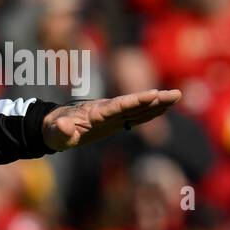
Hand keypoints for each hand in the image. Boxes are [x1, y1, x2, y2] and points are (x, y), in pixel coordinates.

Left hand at [41, 89, 180, 151]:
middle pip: (134, 104)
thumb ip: (59, 131)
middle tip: (176, 94)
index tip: (153, 94)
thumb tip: (62, 126)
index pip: (119, 106)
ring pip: (138, 108)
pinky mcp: (114, 120)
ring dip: (157, 103)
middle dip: (154, 99)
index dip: (136, 101)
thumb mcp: (54, 135)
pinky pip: (135, 115)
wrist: (53, 126)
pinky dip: (149, 112)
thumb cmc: (53, 132)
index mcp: (95, 114)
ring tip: (177, 96)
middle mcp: (107, 110)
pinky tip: (163, 108)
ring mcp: (112, 114)